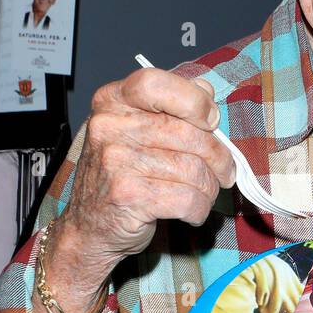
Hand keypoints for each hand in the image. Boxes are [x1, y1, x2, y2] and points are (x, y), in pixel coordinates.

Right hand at [52, 66, 236, 287]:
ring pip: (194, 169)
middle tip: (223, 171)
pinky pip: (188, 199)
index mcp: (112, 101)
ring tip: (204, 193)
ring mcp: (116, 161)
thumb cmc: (121, 177)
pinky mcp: (129, 196)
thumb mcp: (134, 131)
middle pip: (189, 133)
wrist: (89, 228)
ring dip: (209, 187)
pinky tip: (191, 211)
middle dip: (218, 157)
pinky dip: (199, 209)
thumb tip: (206, 92)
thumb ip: (168, 108)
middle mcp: (109, 126)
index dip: (194, 101)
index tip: (210, 121)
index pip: (157, 84)